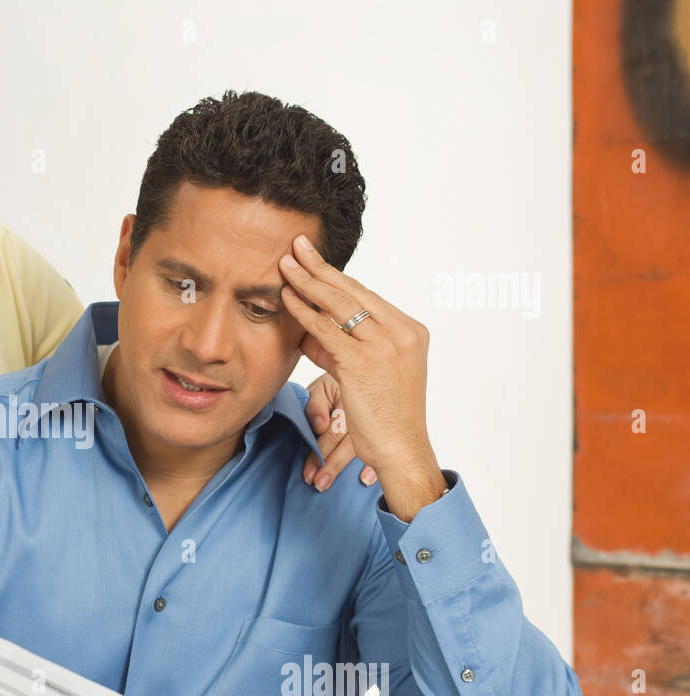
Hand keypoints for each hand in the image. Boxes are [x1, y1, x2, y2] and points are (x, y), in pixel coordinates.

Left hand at [279, 234, 445, 520]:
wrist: (403, 449)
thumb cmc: (384, 418)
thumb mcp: (365, 376)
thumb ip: (340, 350)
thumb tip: (310, 331)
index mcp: (409, 330)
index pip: (365, 296)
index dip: (336, 276)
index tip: (314, 259)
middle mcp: (401, 331)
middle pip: (353, 291)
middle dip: (320, 267)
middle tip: (297, 245)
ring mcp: (385, 344)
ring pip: (339, 304)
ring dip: (308, 281)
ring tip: (285, 264)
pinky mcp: (364, 361)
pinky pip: (327, 329)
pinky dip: (304, 311)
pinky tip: (287, 298)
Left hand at [303, 371, 376, 491]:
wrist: (363, 376)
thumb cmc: (335, 388)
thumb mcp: (321, 389)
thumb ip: (316, 406)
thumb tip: (319, 426)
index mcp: (349, 398)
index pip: (333, 431)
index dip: (320, 453)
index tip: (309, 473)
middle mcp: (366, 410)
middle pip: (349, 443)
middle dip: (332, 466)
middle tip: (319, 484)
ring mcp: (379, 420)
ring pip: (364, 448)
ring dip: (349, 470)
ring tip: (333, 484)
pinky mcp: (387, 429)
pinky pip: (385, 449)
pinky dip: (375, 466)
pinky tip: (367, 480)